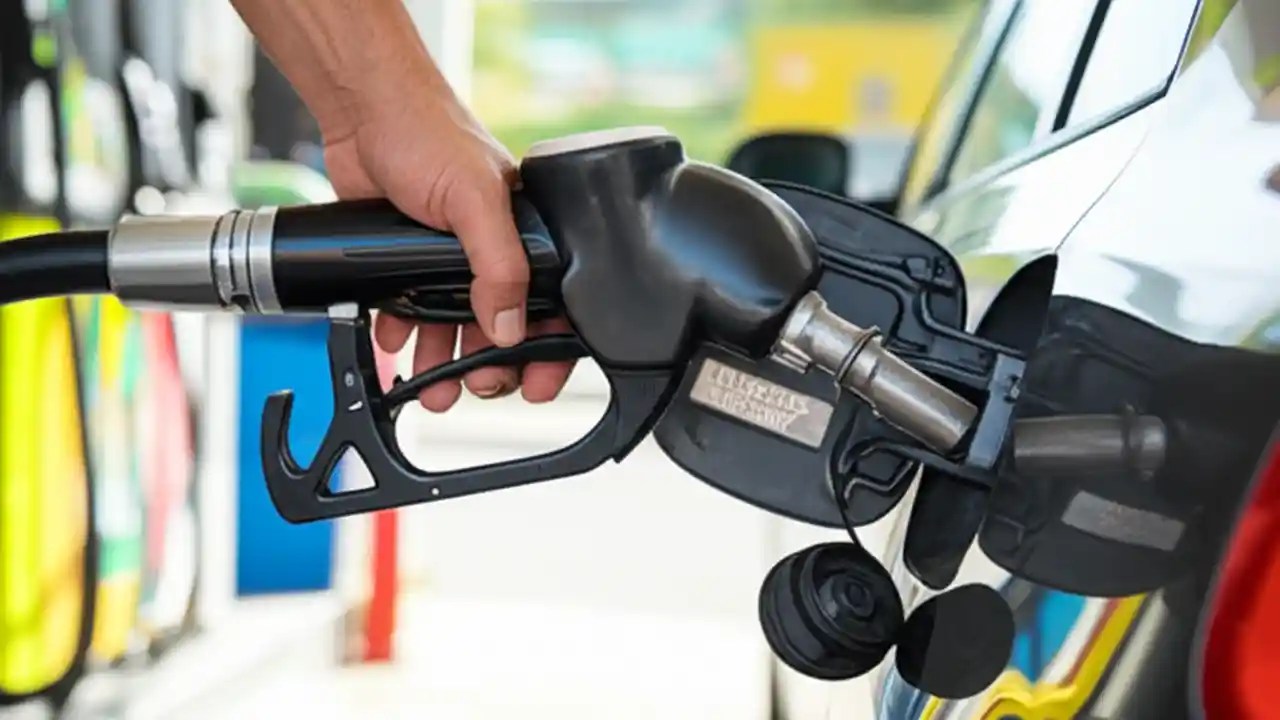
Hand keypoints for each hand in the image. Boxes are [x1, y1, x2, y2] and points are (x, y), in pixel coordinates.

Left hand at [323, 92, 574, 410]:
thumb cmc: (427, 131)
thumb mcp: (476, 200)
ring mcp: (447, 256)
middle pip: (500, 327)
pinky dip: (401, 333)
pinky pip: (409, 310)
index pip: (552, 305)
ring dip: (441, 362)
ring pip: (452, 327)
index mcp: (525, 233)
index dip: (548, 350)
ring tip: (429, 389)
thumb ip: (499, 266)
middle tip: (474, 387)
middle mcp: (491, 248)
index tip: (535, 387)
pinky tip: (393, 347)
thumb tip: (510, 328)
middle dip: (487, 366)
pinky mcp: (405, 257)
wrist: (362, 108)